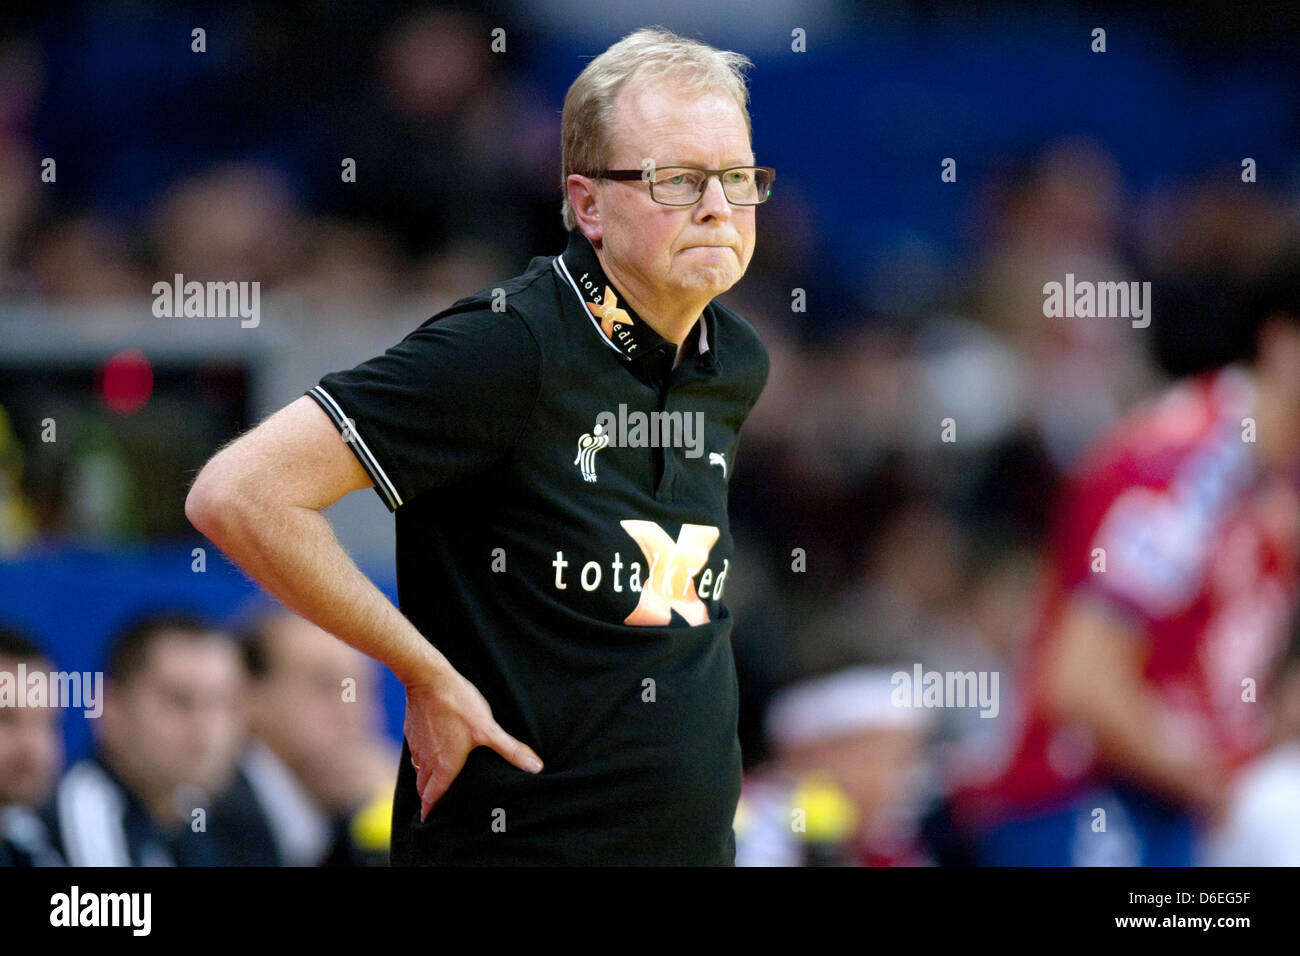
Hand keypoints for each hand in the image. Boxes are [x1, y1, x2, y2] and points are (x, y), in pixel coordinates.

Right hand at [403, 666, 542, 821]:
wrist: (428, 678)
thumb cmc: (459, 705)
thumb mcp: (489, 729)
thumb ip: (510, 749)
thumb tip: (536, 767)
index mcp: (443, 766)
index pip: (432, 797)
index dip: (430, 811)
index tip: (429, 821)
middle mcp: (426, 761)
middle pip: (423, 788)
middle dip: (429, 798)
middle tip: (435, 805)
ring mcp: (417, 746)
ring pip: (418, 770)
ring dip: (425, 779)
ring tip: (436, 782)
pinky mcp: (412, 731)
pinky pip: (416, 752)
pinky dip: (422, 759)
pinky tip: (433, 750)